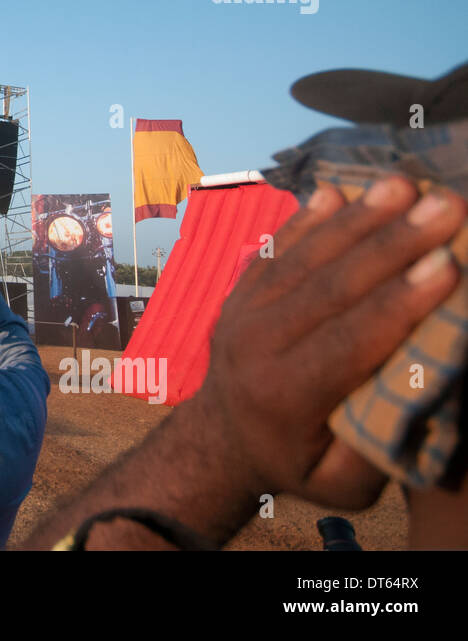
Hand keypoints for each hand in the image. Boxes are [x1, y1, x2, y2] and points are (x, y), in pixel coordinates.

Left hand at [195, 176, 464, 508]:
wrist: (221, 436)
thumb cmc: (298, 460)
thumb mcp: (338, 482)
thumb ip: (376, 445)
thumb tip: (423, 388)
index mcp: (286, 394)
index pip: (349, 339)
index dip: (398, 301)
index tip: (447, 265)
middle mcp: (257, 344)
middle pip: (331, 285)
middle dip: (393, 243)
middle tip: (446, 206)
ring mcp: (243, 310)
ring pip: (305, 256)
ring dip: (358, 217)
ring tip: (405, 184)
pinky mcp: (241, 289)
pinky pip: (277, 246)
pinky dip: (307, 217)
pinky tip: (338, 189)